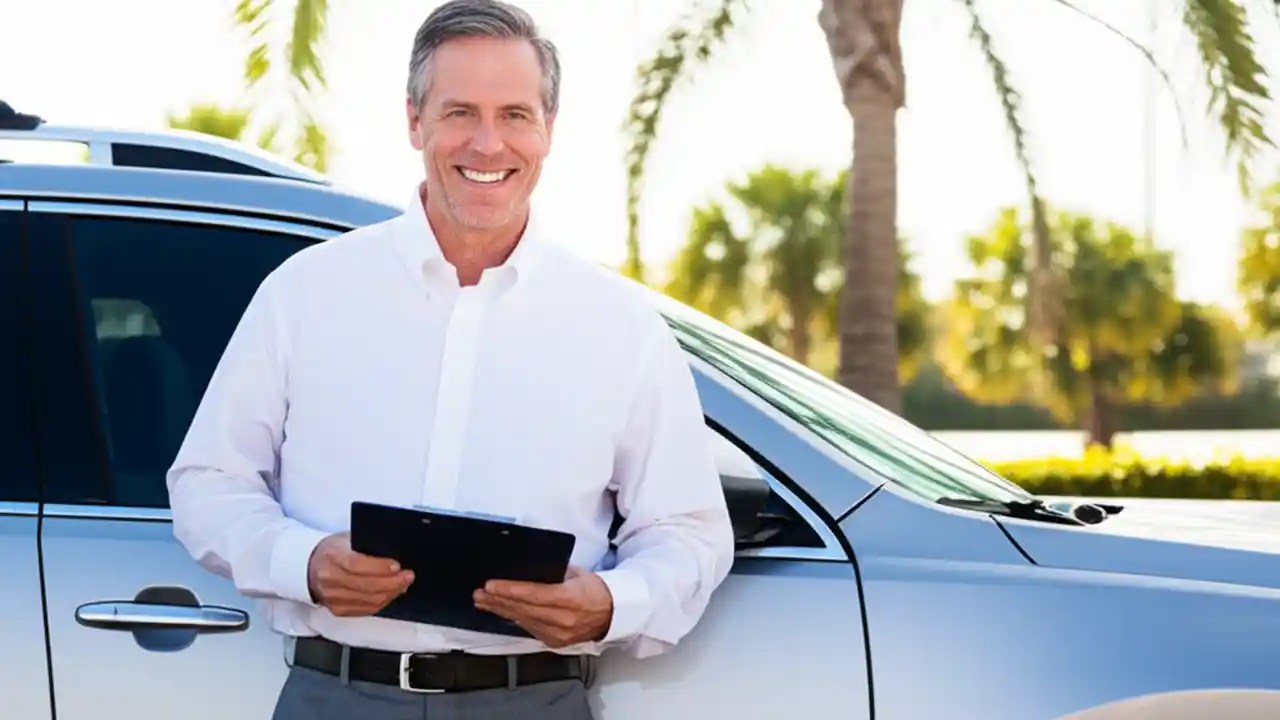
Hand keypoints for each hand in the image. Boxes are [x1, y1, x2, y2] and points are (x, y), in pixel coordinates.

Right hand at [307, 532, 413, 616]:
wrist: (310, 566)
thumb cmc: (334, 550)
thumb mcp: (347, 538)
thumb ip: (367, 544)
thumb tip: (395, 552)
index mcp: (332, 556)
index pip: (356, 564)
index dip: (379, 567)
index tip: (397, 566)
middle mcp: (330, 578)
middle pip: (366, 586)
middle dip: (392, 582)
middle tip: (408, 576)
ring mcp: (332, 597)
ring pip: (369, 600)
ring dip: (391, 593)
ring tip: (403, 584)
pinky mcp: (337, 609)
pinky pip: (365, 610)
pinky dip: (382, 602)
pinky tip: (391, 594)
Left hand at [474, 567, 612, 647]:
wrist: (613, 614)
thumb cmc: (594, 589)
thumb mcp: (576, 573)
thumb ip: (552, 574)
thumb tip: (525, 569)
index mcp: (570, 599)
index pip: (533, 595)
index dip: (510, 591)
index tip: (490, 585)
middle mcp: (563, 620)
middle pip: (523, 610)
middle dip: (498, 601)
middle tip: (479, 594)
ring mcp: (558, 635)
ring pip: (523, 621)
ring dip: (500, 611)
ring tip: (483, 602)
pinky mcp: (554, 642)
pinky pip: (529, 629)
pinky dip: (514, 619)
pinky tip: (501, 612)